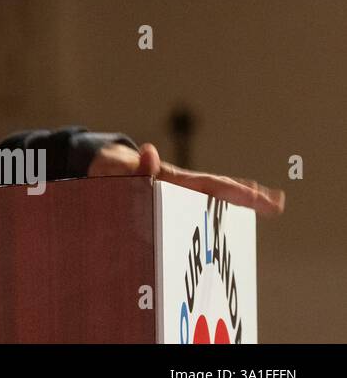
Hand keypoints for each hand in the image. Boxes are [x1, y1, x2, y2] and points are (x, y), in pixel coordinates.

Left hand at [88, 141, 285, 216]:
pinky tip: (226, 225)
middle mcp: (180, 185)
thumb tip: (149, 152)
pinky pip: (195, 209)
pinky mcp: (166, 203)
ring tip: (268, 204)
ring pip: (212, 198)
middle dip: (248, 196)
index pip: (211, 187)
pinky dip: (215, 211)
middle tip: (277, 203)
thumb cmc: (111, 171)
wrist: (99, 167)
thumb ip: (136, 168)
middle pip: (220, 190)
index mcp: (173, 181)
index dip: (236, 192)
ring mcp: (175, 193)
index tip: (261, 197)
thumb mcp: (118, 171)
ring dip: (238, 201)